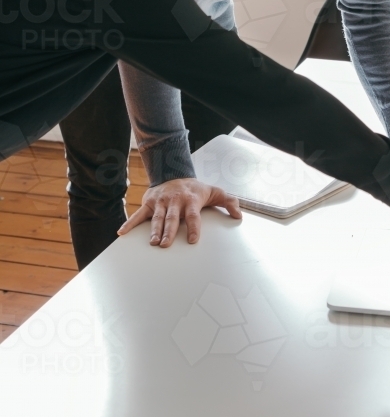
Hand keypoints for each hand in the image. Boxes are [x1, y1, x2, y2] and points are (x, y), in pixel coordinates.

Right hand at [118, 177, 241, 247]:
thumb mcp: (214, 191)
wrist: (174, 171)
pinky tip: (122, 233)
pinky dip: (130, 223)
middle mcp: (175, 201)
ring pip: (157, 218)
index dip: (193, 227)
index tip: (192, 240)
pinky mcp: (149, 203)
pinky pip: (138, 215)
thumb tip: (239, 215)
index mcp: (191, 200)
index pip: (193, 215)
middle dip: (169, 231)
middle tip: (165, 245)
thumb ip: (228, 201)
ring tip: (152, 243)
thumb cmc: (195, 188)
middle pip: (172, 218)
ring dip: (154, 230)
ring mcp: (161, 201)